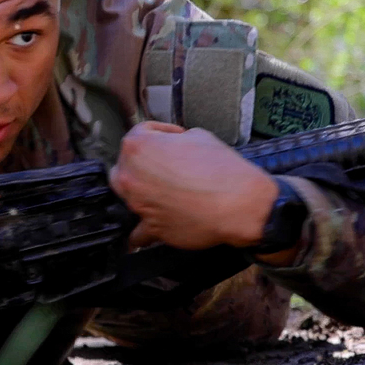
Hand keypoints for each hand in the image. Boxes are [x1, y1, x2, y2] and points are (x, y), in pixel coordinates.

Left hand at [107, 121, 278, 250]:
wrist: (237, 203)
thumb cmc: (220, 168)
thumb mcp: (198, 136)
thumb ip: (174, 139)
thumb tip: (173, 145)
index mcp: (139, 147)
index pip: (139, 133)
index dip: (160, 133)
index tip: (172, 138)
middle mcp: (131, 176)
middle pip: (126, 165)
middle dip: (142, 162)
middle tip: (164, 164)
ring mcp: (138, 204)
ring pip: (129, 196)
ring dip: (143, 192)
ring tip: (166, 191)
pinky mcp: (151, 228)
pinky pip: (139, 231)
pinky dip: (144, 229)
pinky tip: (155, 222)